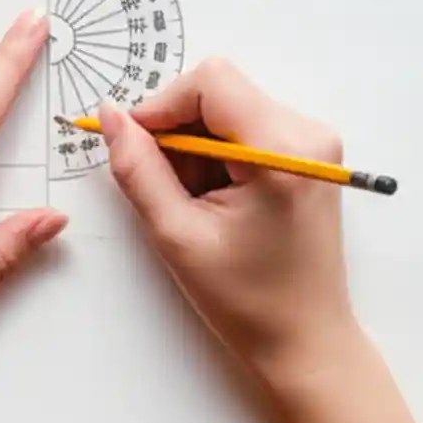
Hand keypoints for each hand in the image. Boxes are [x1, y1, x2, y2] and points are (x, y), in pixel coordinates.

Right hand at [98, 58, 353, 378]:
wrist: (305, 340)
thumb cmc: (247, 300)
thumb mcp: (177, 235)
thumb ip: (137, 169)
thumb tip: (110, 116)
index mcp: (282, 150)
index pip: (211, 81)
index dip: (161, 105)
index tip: (134, 145)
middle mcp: (307, 133)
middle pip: (219, 92)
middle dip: (178, 132)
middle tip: (168, 189)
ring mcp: (313, 141)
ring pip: (227, 108)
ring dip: (195, 147)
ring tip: (195, 203)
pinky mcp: (308, 153)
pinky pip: (244, 127)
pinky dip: (216, 155)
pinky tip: (216, 199)